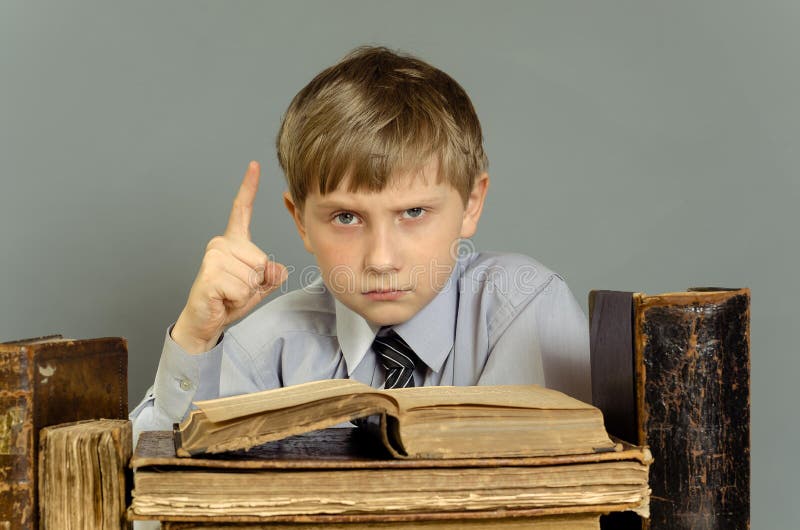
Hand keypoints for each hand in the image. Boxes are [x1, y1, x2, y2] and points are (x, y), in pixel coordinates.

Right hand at [172, 161, 287, 353]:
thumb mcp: (260, 284)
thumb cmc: (230, 299)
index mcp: (233, 241)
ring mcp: (213, 257)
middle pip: (261, 259)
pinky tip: (223, 298)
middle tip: (235, 288)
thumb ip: (273, 273)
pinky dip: (238, 299)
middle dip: (256, 281)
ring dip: (246, 292)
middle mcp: (220, 243)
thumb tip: (272, 267)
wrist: (206, 321)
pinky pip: (243, 288)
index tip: (254, 165)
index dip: (248, 187)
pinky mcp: (210, 275)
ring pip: (253, 275)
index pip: (241, 210)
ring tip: (228, 293)